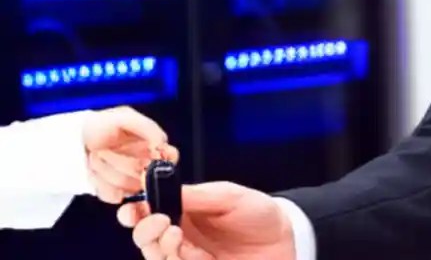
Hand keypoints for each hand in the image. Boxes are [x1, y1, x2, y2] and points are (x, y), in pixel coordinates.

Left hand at [82, 106, 178, 203]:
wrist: (72, 139)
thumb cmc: (100, 125)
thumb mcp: (125, 117)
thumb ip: (147, 127)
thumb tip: (161, 144)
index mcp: (153, 145)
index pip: (170, 158)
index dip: (159, 160)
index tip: (145, 157)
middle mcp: (145, 164)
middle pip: (147, 175)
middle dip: (122, 163)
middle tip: (104, 151)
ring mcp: (130, 180)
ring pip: (129, 186)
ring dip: (106, 170)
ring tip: (94, 157)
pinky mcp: (115, 192)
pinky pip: (114, 195)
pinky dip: (99, 183)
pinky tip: (92, 171)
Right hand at [118, 181, 295, 259]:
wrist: (286, 239)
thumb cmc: (259, 214)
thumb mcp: (230, 197)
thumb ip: (197, 196)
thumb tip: (163, 189)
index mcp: (183, 213)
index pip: (147, 214)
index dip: (134, 212)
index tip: (132, 208)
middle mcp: (181, 238)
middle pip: (147, 240)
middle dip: (144, 231)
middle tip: (159, 220)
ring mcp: (189, 259)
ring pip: (158, 259)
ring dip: (158, 248)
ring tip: (174, 232)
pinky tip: (183, 250)